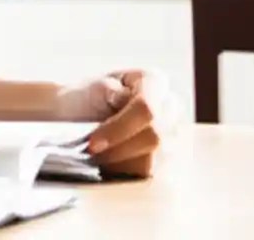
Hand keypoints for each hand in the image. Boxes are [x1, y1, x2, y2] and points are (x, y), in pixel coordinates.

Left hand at [54, 69, 182, 177]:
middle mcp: (171, 107)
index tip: (93, 143)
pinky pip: (150, 172)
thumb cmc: (86, 98)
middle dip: (118, 148)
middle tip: (90, 152)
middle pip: (154, 136)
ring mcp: (173, 134)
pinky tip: (108, 162)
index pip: (146, 108)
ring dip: (119, 160)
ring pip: (154, 158)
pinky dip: (124, 170)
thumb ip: (107, 89)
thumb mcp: (90, 88)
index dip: (119, 128)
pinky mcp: (167, 158)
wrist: (79, 117)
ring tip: (96, 156)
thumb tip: (122, 97)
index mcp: (154, 81)